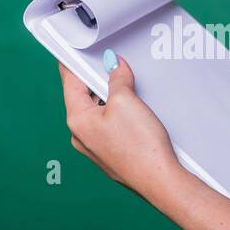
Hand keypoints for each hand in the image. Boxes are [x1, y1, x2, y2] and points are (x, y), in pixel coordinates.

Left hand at [58, 51, 182, 191]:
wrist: (159, 180)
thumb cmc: (140, 146)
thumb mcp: (126, 101)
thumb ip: (117, 78)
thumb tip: (114, 66)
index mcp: (77, 120)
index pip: (69, 82)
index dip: (74, 62)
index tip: (76, 49)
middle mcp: (81, 136)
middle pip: (84, 97)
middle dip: (98, 80)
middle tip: (113, 65)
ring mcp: (95, 147)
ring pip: (98, 112)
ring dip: (111, 98)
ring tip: (129, 89)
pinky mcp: (111, 154)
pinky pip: (109, 126)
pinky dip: (118, 114)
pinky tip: (134, 111)